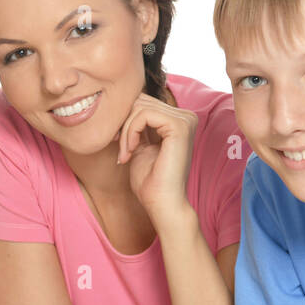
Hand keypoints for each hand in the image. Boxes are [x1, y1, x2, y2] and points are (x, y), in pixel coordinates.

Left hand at [116, 93, 197, 224]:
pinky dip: (130, 132)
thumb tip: (119, 106)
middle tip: (121, 148)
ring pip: (139, 106)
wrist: (162, 203)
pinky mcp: (179, 126)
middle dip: (123, 123)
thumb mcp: (139, 145)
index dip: (125, 119)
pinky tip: (130, 151)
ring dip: (125, 131)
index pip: (143, 102)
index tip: (117, 142)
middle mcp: (186, 116)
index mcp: (178, 120)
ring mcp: (185, 120)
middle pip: (141, 100)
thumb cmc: (150, 181)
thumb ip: (135, 125)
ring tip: (126, 153)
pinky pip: (143, 115)